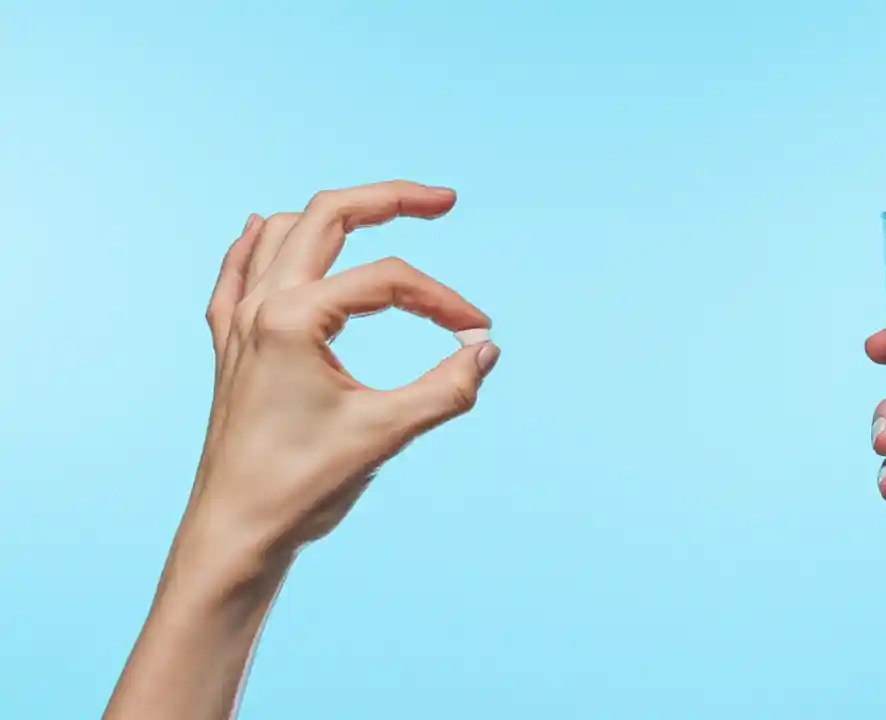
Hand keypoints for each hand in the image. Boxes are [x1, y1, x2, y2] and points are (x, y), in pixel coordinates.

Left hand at [190, 179, 499, 573]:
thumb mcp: (386, 433)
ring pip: (281, 235)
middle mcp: (260, 307)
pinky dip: (257, 244)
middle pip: (327, 216)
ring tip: (377, 217)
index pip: (388, 280)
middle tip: (443, 201)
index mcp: (294, 319)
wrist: (236, 535)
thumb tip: (488, 350)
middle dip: (389, 200)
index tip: (476, 334)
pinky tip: (261, 229)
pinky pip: (235, 274)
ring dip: (332, 218)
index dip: (442, 300)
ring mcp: (238, 325)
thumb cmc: (303, 487)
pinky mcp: (229, 349)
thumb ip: (446, 389)